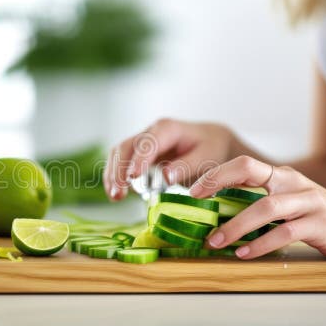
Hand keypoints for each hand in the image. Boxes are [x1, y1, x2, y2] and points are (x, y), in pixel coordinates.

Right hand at [104, 119, 236, 200]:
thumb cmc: (210, 148)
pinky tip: (115, 193)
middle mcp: (151, 131)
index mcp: (168, 128)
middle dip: (119, 170)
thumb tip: (165, 176)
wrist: (212, 141)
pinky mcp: (139, 153)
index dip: (139, 159)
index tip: (133, 177)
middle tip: (118, 194)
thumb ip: (186, 166)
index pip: (148, 143)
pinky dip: (115, 176)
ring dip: (113, 174)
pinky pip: (120, 161)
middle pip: (126, 147)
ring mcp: (143, 141)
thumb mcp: (206, 157)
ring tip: (115, 197)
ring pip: (119, 153)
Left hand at [192, 155, 325, 259]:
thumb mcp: (290, 205)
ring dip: (236, 225)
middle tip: (196, 204)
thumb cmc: (320, 219)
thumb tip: (218, 220)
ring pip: (265, 208)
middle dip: (219, 183)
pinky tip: (244, 254)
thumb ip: (261, 206)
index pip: (244, 165)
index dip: (217, 174)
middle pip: (251, 171)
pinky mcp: (320, 224)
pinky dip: (261, 244)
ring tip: (216, 242)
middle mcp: (293, 183)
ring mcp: (309, 202)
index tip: (193, 191)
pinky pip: (285, 233)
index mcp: (282, 177)